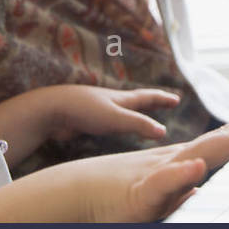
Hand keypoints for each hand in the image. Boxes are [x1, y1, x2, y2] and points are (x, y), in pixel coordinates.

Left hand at [45, 85, 181, 141]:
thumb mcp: (115, 119)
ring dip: (137, 114)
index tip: (177, 98)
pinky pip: (110, 123)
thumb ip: (138, 125)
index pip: (148, 97)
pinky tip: (115, 130)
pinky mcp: (87, 121)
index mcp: (122, 99)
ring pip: (123, 112)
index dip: (163, 99)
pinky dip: (120, 125)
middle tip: (167, 102)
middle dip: (154, 103)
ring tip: (144, 117)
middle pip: (138, 101)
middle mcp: (112, 102)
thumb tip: (163, 132)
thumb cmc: (83, 111)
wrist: (52, 109)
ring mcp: (99, 110)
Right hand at [67, 106, 228, 220]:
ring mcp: (160, 173)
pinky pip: (163, 185)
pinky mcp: (141, 194)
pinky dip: (180, 176)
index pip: (224, 140)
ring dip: (228, 141)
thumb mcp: (159, 193)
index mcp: (182, 161)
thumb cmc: (118, 196)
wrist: (76, 196)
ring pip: (199, 154)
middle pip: (221, 140)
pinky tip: (197, 168)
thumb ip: (181, 188)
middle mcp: (175, 160)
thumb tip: (201, 183)